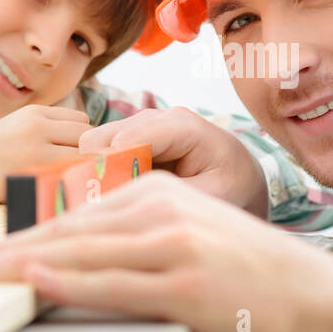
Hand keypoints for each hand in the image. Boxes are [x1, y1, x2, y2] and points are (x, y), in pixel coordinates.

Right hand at [0, 104, 90, 205]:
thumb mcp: (16, 127)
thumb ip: (46, 130)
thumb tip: (86, 142)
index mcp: (35, 113)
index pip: (81, 121)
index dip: (85, 140)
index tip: (82, 155)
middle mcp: (39, 126)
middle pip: (87, 137)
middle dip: (89, 153)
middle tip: (85, 171)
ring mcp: (37, 150)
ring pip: (83, 156)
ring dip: (84, 169)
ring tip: (76, 181)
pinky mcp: (33, 173)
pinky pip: (70, 176)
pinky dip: (74, 183)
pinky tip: (67, 190)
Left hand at [0, 170, 332, 331]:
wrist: (312, 292)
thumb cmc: (249, 270)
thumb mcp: (191, 235)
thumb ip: (139, 239)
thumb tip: (82, 257)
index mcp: (158, 194)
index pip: (76, 214)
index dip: (22, 232)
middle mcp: (162, 210)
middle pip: (68, 229)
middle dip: (5, 247)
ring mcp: (174, 246)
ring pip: (83, 252)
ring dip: (22, 264)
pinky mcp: (186, 283)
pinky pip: (117, 282)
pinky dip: (73, 281)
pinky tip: (40, 280)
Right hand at [78, 107, 268, 217]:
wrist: (242, 176)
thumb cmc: (234, 186)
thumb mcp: (214, 197)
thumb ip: (174, 197)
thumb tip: (127, 206)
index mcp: (181, 125)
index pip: (125, 140)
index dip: (106, 173)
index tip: (101, 208)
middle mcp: (154, 118)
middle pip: (98, 141)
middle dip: (94, 178)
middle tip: (104, 212)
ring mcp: (139, 127)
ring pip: (90, 148)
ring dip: (94, 179)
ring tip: (111, 208)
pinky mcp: (129, 140)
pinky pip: (96, 156)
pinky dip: (98, 179)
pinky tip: (114, 201)